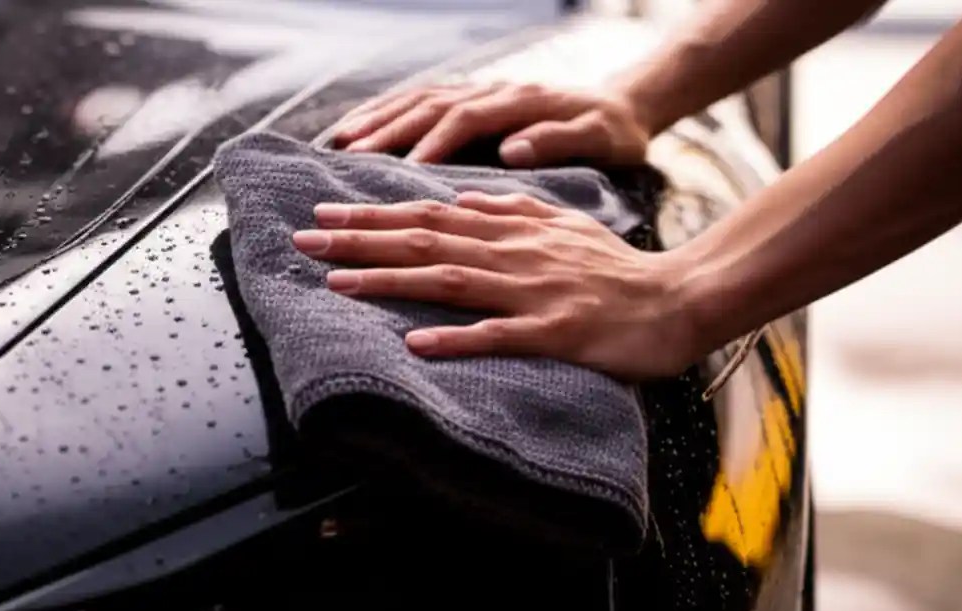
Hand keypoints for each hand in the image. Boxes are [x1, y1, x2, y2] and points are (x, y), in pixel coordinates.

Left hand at [291, 192, 700, 379]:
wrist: (677, 300)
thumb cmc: (614, 270)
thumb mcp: (561, 225)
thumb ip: (511, 210)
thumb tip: (461, 198)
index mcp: (513, 228)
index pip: (429, 215)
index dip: (374, 215)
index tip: (325, 214)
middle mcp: (515, 253)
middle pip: (426, 241)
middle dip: (362, 239)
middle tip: (305, 239)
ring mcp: (534, 292)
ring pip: (451, 281)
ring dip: (391, 282)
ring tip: (337, 283)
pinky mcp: (557, 333)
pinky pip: (500, 335)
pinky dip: (457, 337)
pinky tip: (416, 344)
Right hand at [330, 82, 651, 167]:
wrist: (623, 106)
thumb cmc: (613, 133)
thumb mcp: (602, 138)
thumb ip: (559, 141)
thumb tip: (513, 148)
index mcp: (521, 101)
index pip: (466, 118)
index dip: (433, 142)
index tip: (405, 170)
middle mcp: (492, 89)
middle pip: (429, 105)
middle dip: (387, 130)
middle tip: (349, 158)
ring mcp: (478, 90)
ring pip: (417, 99)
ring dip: (376, 119)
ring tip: (338, 144)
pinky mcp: (470, 97)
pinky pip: (419, 100)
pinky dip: (385, 112)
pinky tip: (357, 130)